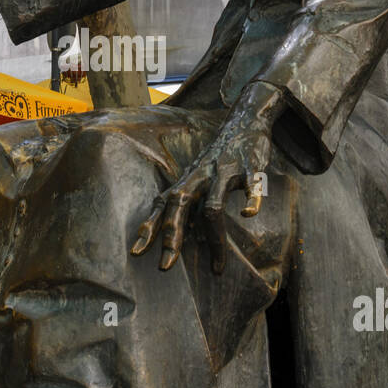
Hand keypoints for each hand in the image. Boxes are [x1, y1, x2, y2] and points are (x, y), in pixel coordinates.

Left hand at [131, 84, 281, 274]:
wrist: (244, 121)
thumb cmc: (217, 157)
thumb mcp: (195, 176)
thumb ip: (184, 202)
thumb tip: (170, 234)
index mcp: (187, 180)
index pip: (162, 205)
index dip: (149, 227)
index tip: (136, 253)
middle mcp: (200, 176)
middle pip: (178, 206)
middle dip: (171, 236)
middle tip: (165, 266)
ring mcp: (224, 171)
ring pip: (212, 206)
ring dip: (214, 239)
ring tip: (217, 266)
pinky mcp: (249, 167)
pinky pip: (250, 185)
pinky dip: (250, 200)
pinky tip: (248, 214)